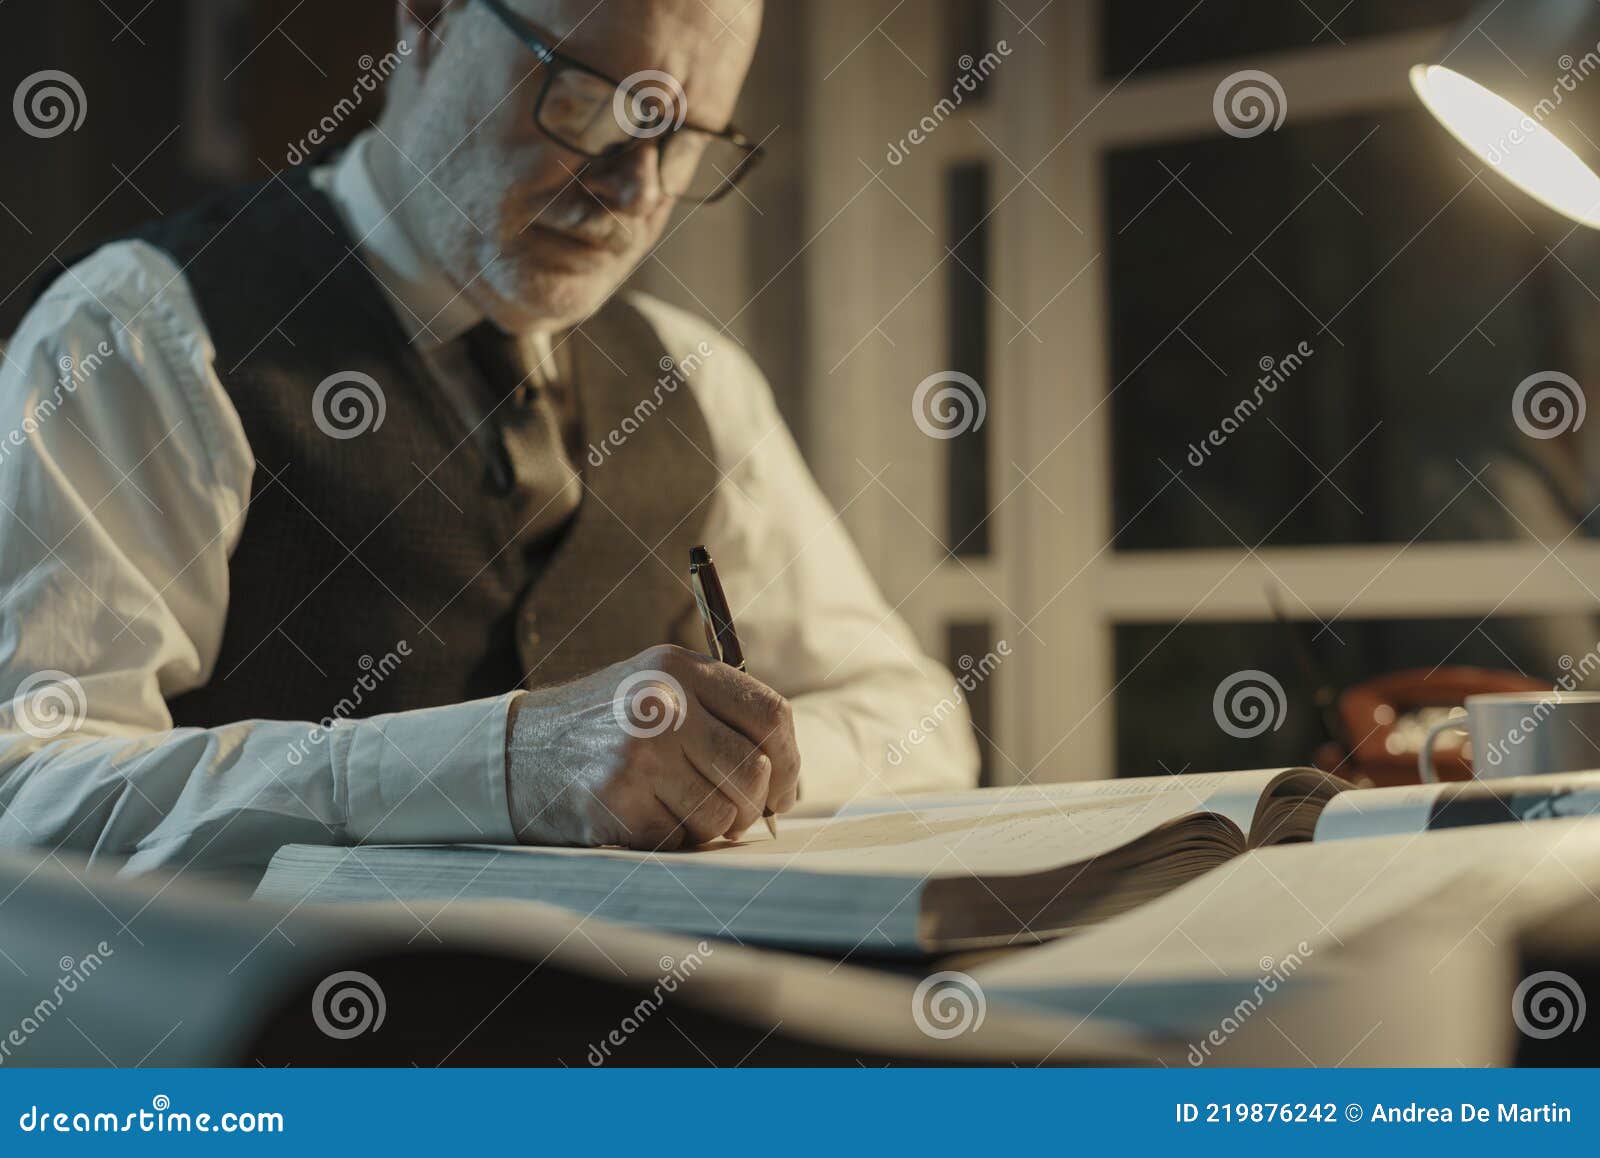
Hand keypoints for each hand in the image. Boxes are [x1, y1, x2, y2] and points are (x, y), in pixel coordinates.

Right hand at [504, 645, 800, 849]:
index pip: (771, 715)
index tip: (783, 789)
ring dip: (711, 827)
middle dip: (753, 805)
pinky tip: (647, 818)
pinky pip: (680, 840)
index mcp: (679, 669)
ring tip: (681, 809)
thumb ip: (723, 714)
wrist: (519, 749)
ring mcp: (636, 756)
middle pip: (754, 771)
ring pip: (721, 814)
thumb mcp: (660, 686)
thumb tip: (787, 784)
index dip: (791, 761)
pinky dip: (674, 840)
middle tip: (737, 814)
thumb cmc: (607, 723)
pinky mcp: (616, 803)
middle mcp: (660, 707)